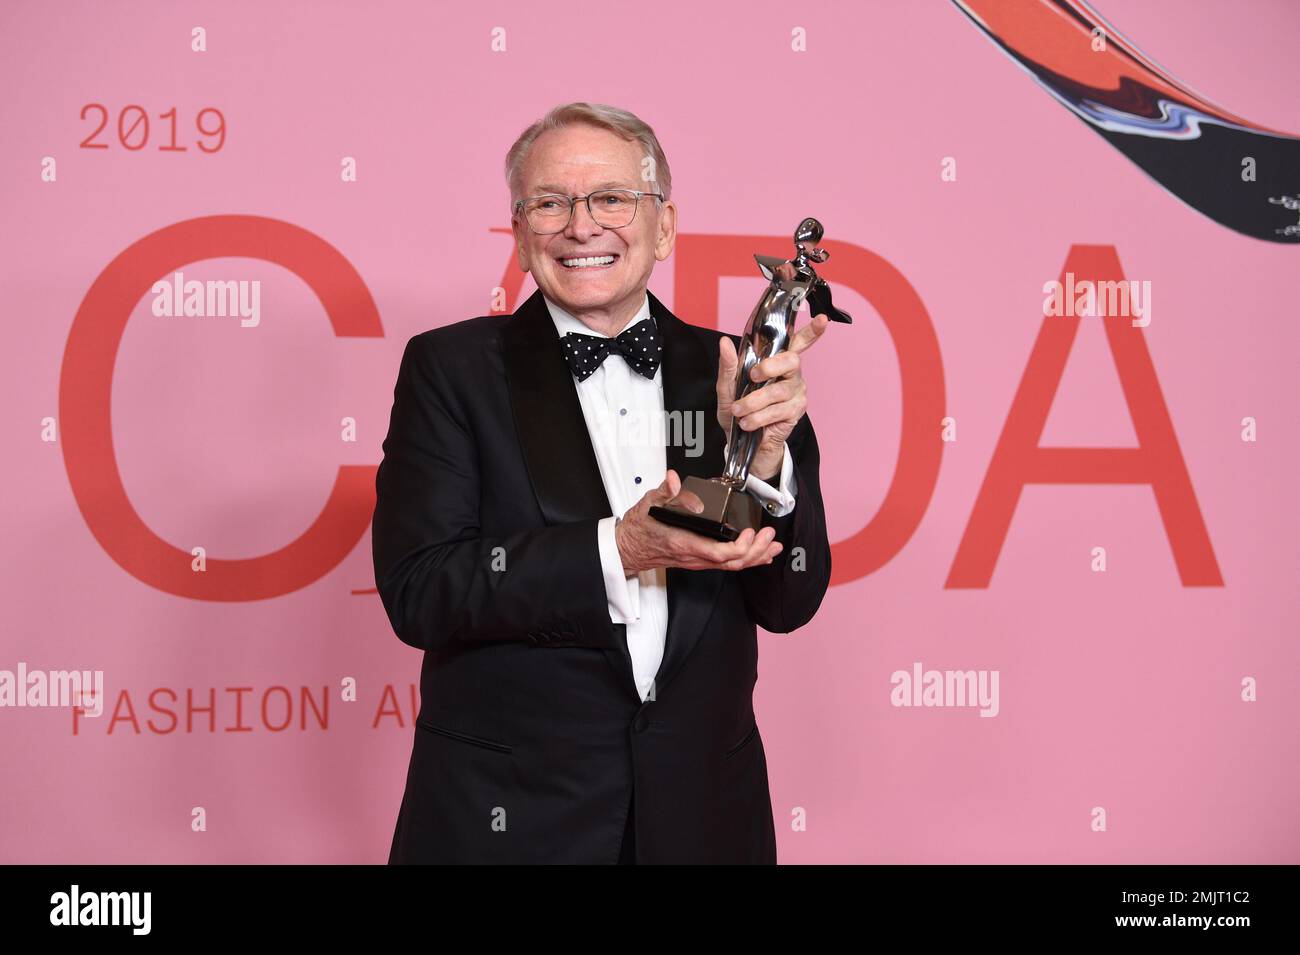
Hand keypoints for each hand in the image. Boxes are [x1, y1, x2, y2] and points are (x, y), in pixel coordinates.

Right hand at [615, 470, 782, 574]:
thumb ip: (664, 492)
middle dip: (755, 551)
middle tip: (768, 535)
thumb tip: (674, 480)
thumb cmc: (639, 529)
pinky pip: (727, 564)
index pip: (717, 553)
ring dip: (756, 556)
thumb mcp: (648, 504)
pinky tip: (759, 555)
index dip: (739, 546)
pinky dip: (747, 559)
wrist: (628, 548)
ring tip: (772, 546)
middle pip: (732, 562)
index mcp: (684, 542)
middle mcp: (694, 556)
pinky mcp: (700, 560)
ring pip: (732, 566)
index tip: (750, 531)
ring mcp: (698, 561)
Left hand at [716, 311, 829, 480]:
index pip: (798, 342)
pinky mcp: (795, 412)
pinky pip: (778, 411)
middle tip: (752, 376)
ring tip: (739, 411)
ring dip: (754, 402)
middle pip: (791, 361)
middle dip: (770, 367)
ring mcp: (796, 393)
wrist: (739, 440)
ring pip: (778, 391)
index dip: (813, 331)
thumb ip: (728, 365)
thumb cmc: (737, 409)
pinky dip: (758, 417)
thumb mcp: (727, 386)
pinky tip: (748, 423)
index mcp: (777, 361)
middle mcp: (791, 374)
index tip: (823, 319)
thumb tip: (725, 342)